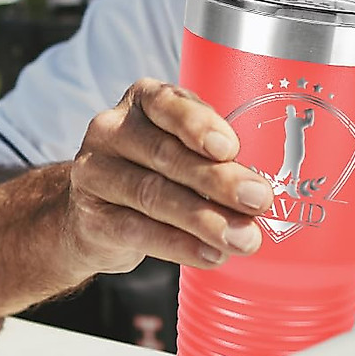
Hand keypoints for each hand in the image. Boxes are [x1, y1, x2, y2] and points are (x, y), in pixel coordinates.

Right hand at [65, 78, 272, 276]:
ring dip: (206, 220)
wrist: (93, 215)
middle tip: (259, 200)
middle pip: (167, 154)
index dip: (199, 125)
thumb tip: (264, 186)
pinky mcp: (90, 217)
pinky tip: (211, 255)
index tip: (230, 148)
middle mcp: (112, 129)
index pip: (167, 103)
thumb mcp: (180, 148)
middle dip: (219, 180)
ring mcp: (95, 173)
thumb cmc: (155, 171)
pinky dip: (180, 246)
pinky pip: (137, 231)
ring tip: (243, 238)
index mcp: (143, 101)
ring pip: (153, 196)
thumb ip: (214, 154)